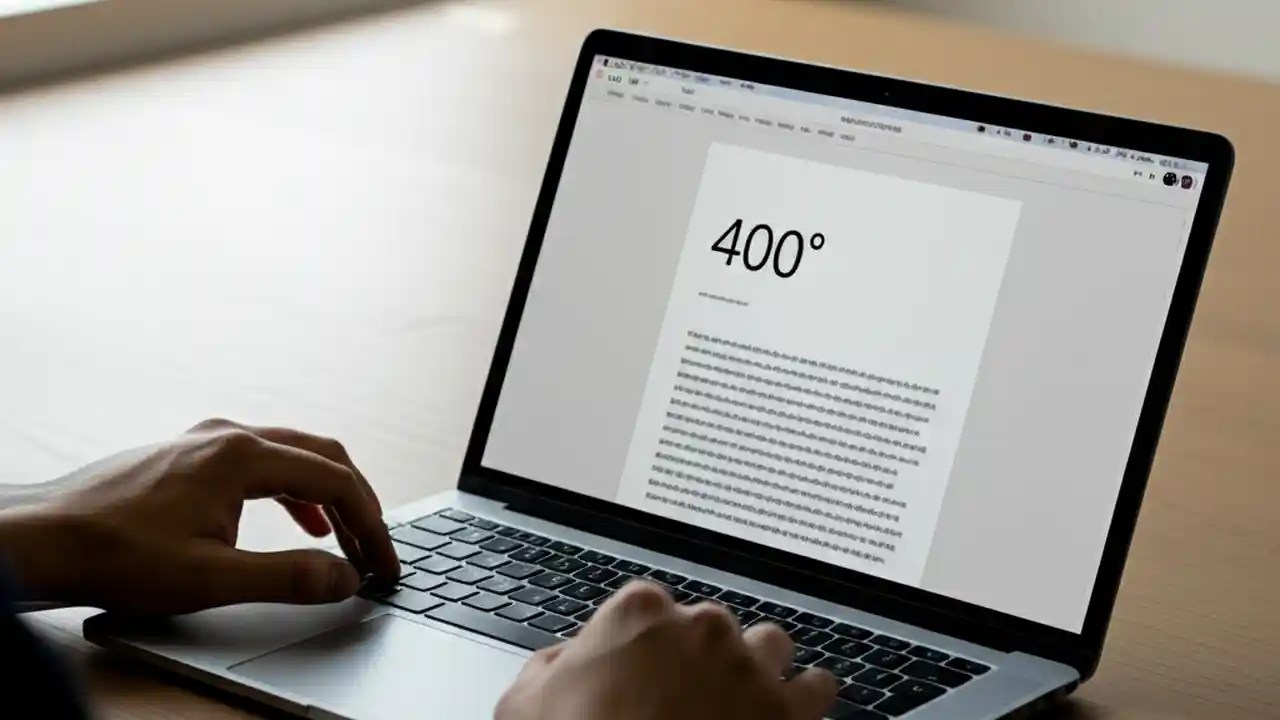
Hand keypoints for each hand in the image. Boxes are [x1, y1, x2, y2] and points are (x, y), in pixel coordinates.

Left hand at [0, 418, 398, 613]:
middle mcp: (229, 434)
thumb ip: (289, 577)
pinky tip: (299, 520)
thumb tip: (345, 577)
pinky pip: (264, 461)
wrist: (44, 538)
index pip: (335, 479)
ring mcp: (208, 440)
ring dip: (328, 495)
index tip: (384, 561)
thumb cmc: (117, 555)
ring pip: (293, 455)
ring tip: (347, 537)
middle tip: (377, 547)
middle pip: (322, 456)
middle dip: (358, 503)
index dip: (370, 524)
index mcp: (242, 455)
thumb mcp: (213, 578)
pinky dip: (294, 490)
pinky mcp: (191, 454)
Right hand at [496, 582, 837, 719]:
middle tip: (686, 699)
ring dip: (761, 668)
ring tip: (744, 700)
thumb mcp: (524, 703)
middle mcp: (702, 626)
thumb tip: (565, 661)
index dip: (647, 644)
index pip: (652, 608)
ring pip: (771, 647)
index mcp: (640, 611)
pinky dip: (806, 699)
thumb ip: (550, 666)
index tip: (642, 672)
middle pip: (714, 628)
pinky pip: (818, 687)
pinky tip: (789, 714)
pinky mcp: (787, 710)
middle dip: (704, 658)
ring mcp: (750, 666)